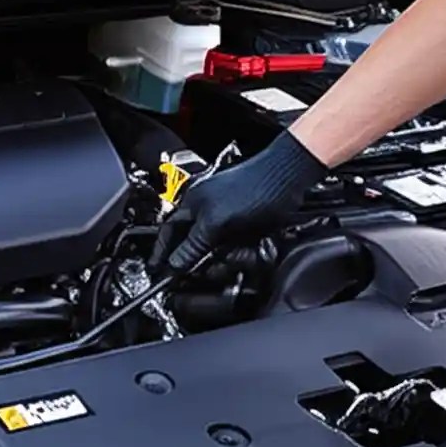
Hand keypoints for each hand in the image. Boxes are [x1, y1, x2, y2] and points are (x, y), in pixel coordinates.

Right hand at [151, 132, 327, 272]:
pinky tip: (252, 250)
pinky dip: (245, 252)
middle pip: (195, 245)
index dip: (162, 252)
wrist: (288, 177)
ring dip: (230, 256)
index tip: (157, 269)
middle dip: (204, 258)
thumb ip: (194, 245)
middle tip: (208, 269)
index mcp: (192, 204)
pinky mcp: (246, 223)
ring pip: (218, 249)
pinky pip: (238, 246)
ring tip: (241, 255)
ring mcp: (227, 216)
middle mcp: (207, 209)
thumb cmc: (254, 187)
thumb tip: (174, 264)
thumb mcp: (216, 222)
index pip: (169, 232)